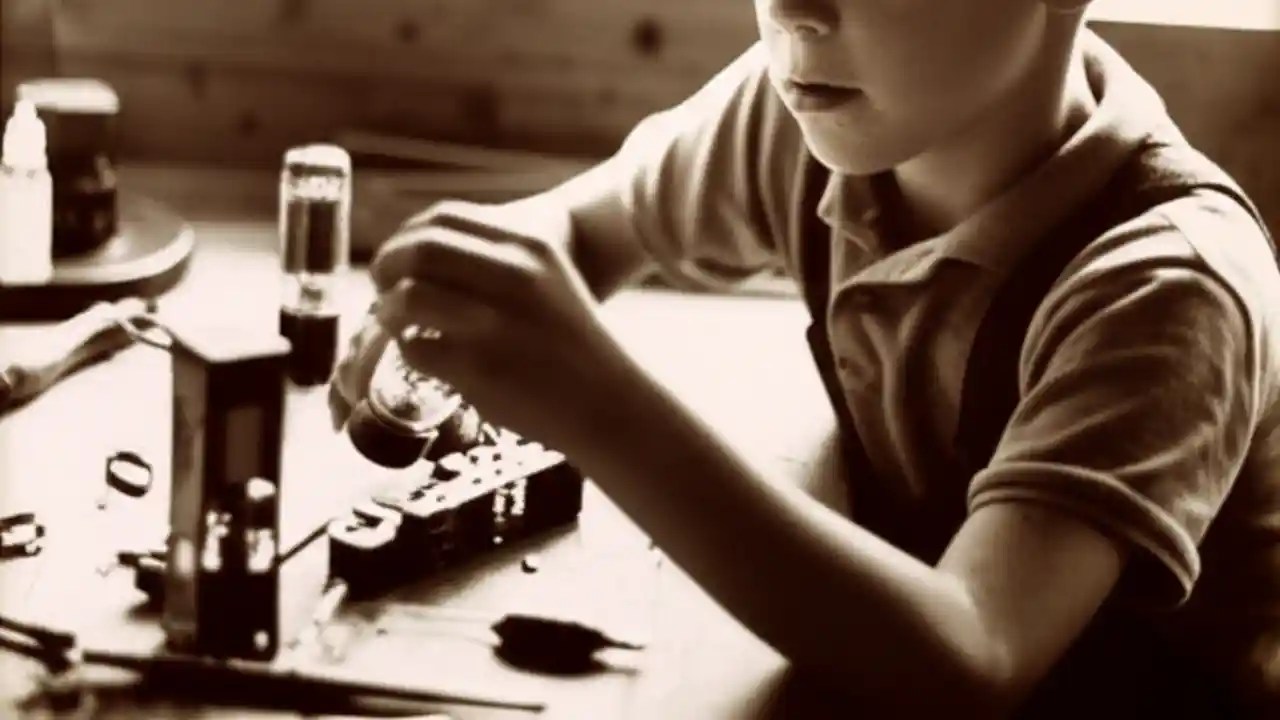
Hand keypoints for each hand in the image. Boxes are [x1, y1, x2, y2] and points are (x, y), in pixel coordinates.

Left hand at [330, 199, 634, 450]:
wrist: (607, 402)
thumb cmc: (571, 345)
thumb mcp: (547, 280)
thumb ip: (498, 261)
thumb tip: (421, 256)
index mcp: (527, 246)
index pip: (442, 218)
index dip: (406, 234)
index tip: (398, 257)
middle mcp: (512, 274)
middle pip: (418, 250)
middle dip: (386, 268)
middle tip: (383, 289)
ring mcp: (494, 321)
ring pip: (408, 296)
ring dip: (391, 312)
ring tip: (397, 325)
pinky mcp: (480, 366)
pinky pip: (416, 347)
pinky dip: (409, 352)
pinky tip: (425, 357)